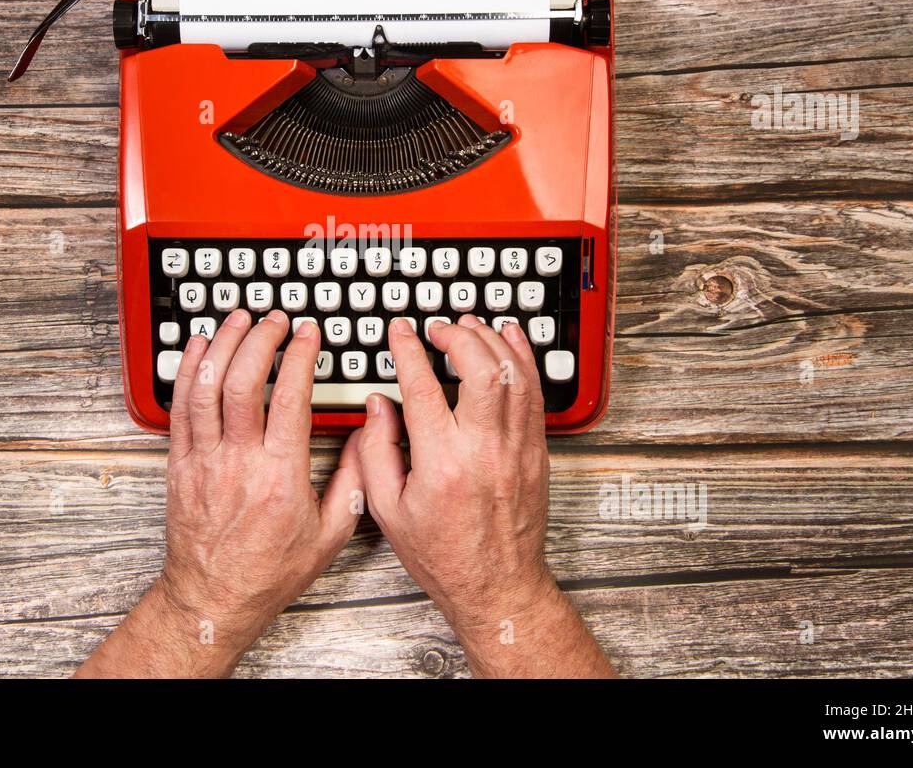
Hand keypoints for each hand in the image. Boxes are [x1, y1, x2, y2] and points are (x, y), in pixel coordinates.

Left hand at [77, 309, 362, 677]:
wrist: (215, 599)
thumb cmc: (270, 572)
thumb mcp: (331, 534)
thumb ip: (352, 480)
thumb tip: (365, 436)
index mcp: (280, 475)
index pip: (290, 397)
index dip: (300, 356)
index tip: (307, 335)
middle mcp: (239, 462)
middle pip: (244, 382)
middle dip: (260, 340)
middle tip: (274, 320)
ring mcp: (204, 462)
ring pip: (207, 388)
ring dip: (222, 345)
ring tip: (238, 319)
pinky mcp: (180, 466)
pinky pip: (180, 408)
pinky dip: (188, 371)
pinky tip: (199, 348)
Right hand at [355, 314, 613, 677]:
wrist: (496, 586)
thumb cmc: (443, 555)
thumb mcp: (388, 510)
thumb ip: (375, 451)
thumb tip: (377, 405)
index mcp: (442, 464)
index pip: (422, 387)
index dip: (408, 349)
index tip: (400, 333)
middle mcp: (484, 451)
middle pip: (480, 368)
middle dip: (458, 336)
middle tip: (438, 329)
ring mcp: (517, 449)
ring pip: (514, 374)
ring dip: (491, 340)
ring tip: (469, 326)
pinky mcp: (537, 452)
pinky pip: (535, 392)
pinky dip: (523, 358)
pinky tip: (509, 339)